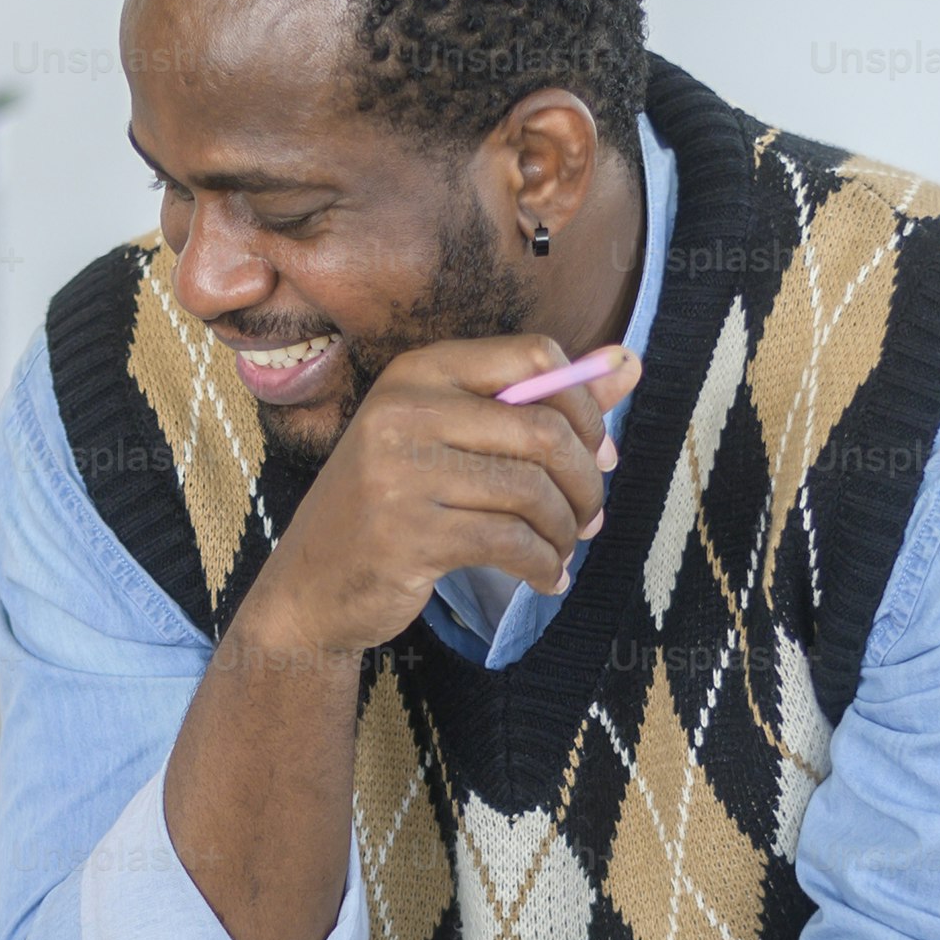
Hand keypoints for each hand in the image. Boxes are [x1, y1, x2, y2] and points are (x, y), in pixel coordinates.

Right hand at [239, 335, 641, 657]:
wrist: (312, 584)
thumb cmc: (394, 504)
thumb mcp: (454, 440)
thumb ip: (540, 402)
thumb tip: (628, 364)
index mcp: (420, 370)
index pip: (535, 355)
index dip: (586, 407)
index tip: (598, 452)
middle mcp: (404, 409)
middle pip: (544, 428)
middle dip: (586, 482)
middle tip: (589, 516)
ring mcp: (400, 471)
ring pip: (532, 492)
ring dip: (566, 531)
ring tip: (563, 550)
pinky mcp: (409, 533)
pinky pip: (512, 544)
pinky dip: (544, 566)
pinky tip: (547, 578)